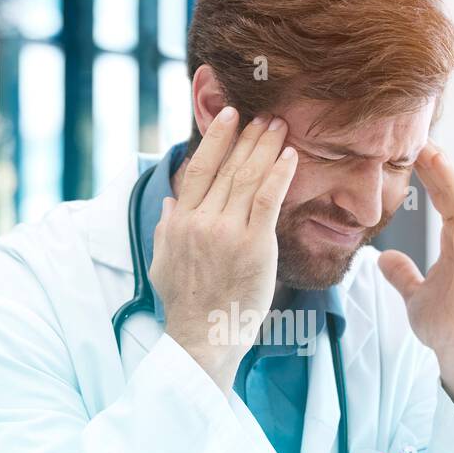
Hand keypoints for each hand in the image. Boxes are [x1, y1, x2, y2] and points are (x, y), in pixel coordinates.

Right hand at [150, 107, 297, 392]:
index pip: (199, 168)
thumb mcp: (162, 263)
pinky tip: (291, 156)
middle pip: (228, 167)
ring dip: (266, 147)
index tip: (230, 116)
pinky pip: (267, 200)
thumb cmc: (185, 306)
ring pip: (248, 178)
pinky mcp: (254, 246)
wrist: (202, 337)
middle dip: (249, 136)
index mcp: (179, 221)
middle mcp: (201, 220)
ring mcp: (227, 232)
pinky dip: (279, 174)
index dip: (216, 139)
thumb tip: (170, 203)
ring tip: (281, 126)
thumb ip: (166, 229)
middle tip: (266, 115)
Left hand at [378, 143, 453, 413]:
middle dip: (436, 165)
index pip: (444, 201)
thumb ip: (403, 274)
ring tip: (425, 144)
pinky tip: (438, 165)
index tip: (411, 156)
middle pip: (452, 192)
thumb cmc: (449, 326)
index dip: (430, 178)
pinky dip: (450, 184)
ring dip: (443, 169)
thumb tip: (384, 258)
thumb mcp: (416, 294)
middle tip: (416, 136)